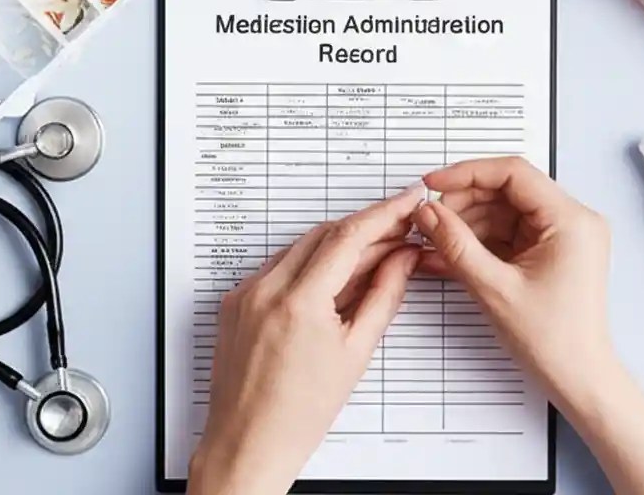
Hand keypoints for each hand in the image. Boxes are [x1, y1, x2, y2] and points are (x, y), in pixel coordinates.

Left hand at [189, 186, 423, 494]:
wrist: (249, 442)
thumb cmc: (299, 413)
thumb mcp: (356, 352)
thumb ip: (384, 296)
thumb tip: (402, 258)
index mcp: (298, 302)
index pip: (349, 237)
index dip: (385, 213)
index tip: (408, 200)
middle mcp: (265, 289)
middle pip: (325, 235)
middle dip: (366, 229)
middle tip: (400, 232)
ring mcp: (246, 293)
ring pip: (300, 248)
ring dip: (338, 246)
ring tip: (375, 257)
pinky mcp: (235, 302)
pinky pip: (278, 267)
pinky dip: (310, 265)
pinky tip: (335, 277)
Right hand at [411, 157, 613, 401]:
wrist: (578, 377)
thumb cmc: (554, 340)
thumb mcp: (494, 288)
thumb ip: (456, 244)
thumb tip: (428, 212)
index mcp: (571, 220)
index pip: (513, 174)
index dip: (467, 173)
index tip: (434, 184)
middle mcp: (572, 221)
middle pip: (507, 190)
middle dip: (464, 201)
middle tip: (430, 218)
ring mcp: (562, 236)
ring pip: (504, 211)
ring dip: (467, 222)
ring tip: (435, 239)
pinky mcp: (550, 252)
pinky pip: (508, 233)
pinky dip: (479, 240)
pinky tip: (450, 252)